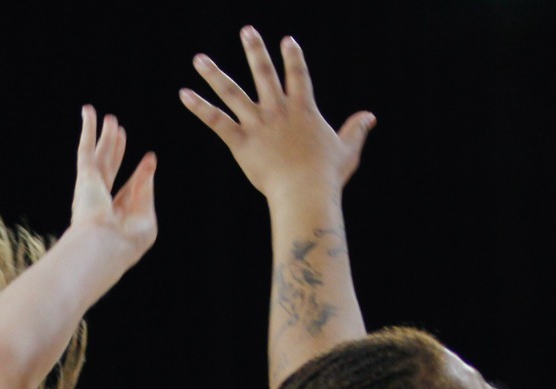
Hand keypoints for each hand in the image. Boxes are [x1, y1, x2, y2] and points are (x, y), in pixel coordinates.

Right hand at [70, 105, 157, 258]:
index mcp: (118, 214)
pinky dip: (87, 129)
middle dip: (116, 149)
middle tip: (120, 131)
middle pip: (111, 168)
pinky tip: (88, 112)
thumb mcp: (146, 216)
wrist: (104, 247)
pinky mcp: (85, 178)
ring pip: (99, 155)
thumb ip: (147, 189)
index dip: (140, 173)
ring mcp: (92, 188)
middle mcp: (102, 200)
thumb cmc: (126, 242)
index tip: (149, 159)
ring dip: (104, 136)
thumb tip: (150, 160)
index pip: (130, 188)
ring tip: (110, 118)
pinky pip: (86, 148)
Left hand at [181, 27, 373, 200]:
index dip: (293, 57)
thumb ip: (356, 130)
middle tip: (246, 30)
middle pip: (264, 73)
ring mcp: (258, 124)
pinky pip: (216, 121)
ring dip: (214, 74)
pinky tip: (185, 93)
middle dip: (255, 50)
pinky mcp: (241, 142)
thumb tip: (370, 116)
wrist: (305, 192)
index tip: (287, 40)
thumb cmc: (327, 175)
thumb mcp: (347, 150)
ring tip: (199, 58)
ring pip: (232, 93)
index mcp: (304, 109)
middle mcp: (278, 110)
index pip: (298, 75)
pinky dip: (199, 107)